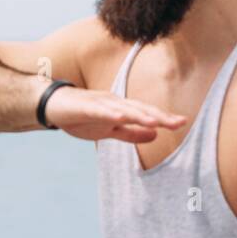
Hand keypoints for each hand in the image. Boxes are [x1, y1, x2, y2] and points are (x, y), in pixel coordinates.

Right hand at [42, 85, 186, 141]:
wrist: (53, 106)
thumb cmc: (82, 117)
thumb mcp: (110, 130)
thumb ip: (132, 133)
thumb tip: (156, 134)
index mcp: (122, 109)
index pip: (146, 114)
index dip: (164, 118)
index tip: (182, 123)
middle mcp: (115, 103)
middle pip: (140, 110)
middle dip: (159, 116)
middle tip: (178, 122)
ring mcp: (101, 103)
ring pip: (124, 109)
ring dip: (140, 115)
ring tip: (157, 122)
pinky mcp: (85, 107)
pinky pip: (100, 111)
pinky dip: (111, 113)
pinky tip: (121, 117)